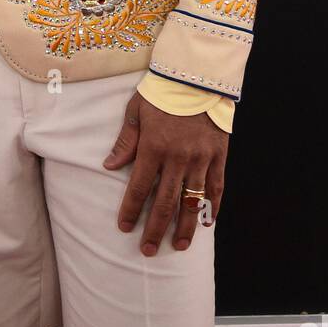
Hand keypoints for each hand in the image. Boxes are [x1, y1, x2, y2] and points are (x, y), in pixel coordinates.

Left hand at [104, 90, 226, 254]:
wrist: (197, 76)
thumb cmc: (162, 91)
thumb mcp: (136, 110)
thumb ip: (125, 141)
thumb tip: (109, 166)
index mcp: (154, 146)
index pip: (139, 187)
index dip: (131, 210)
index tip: (124, 228)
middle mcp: (178, 157)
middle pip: (165, 202)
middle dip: (155, 229)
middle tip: (148, 250)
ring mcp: (201, 159)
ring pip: (192, 201)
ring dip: (185, 226)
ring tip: (179, 246)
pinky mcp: (218, 155)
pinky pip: (216, 187)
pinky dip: (212, 206)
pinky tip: (207, 222)